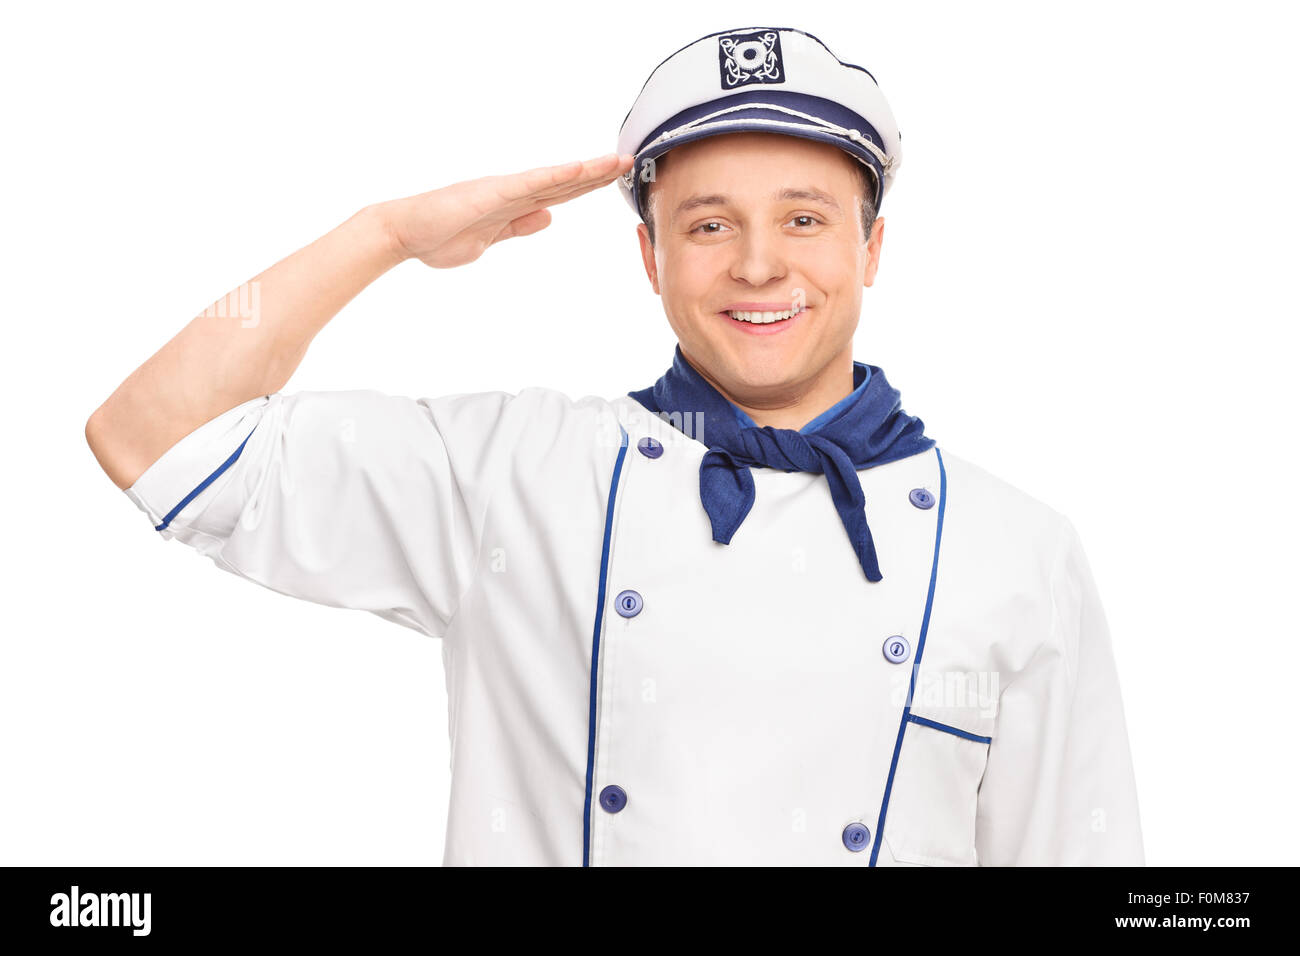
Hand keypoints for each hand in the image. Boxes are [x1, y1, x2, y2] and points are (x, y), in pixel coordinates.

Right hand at [378, 153, 633, 268]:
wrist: (404, 233)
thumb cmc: (438, 236)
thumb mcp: (490, 239)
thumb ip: (518, 227)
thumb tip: (547, 218)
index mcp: (514, 204)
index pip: (561, 192)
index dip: (590, 184)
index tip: (616, 177)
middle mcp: (513, 192)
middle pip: (566, 180)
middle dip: (599, 172)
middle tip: (631, 160)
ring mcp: (504, 190)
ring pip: (555, 177)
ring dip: (588, 169)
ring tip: (618, 161)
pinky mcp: (492, 194)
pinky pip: (531, 183)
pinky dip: (557, 175)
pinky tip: (580, 169)